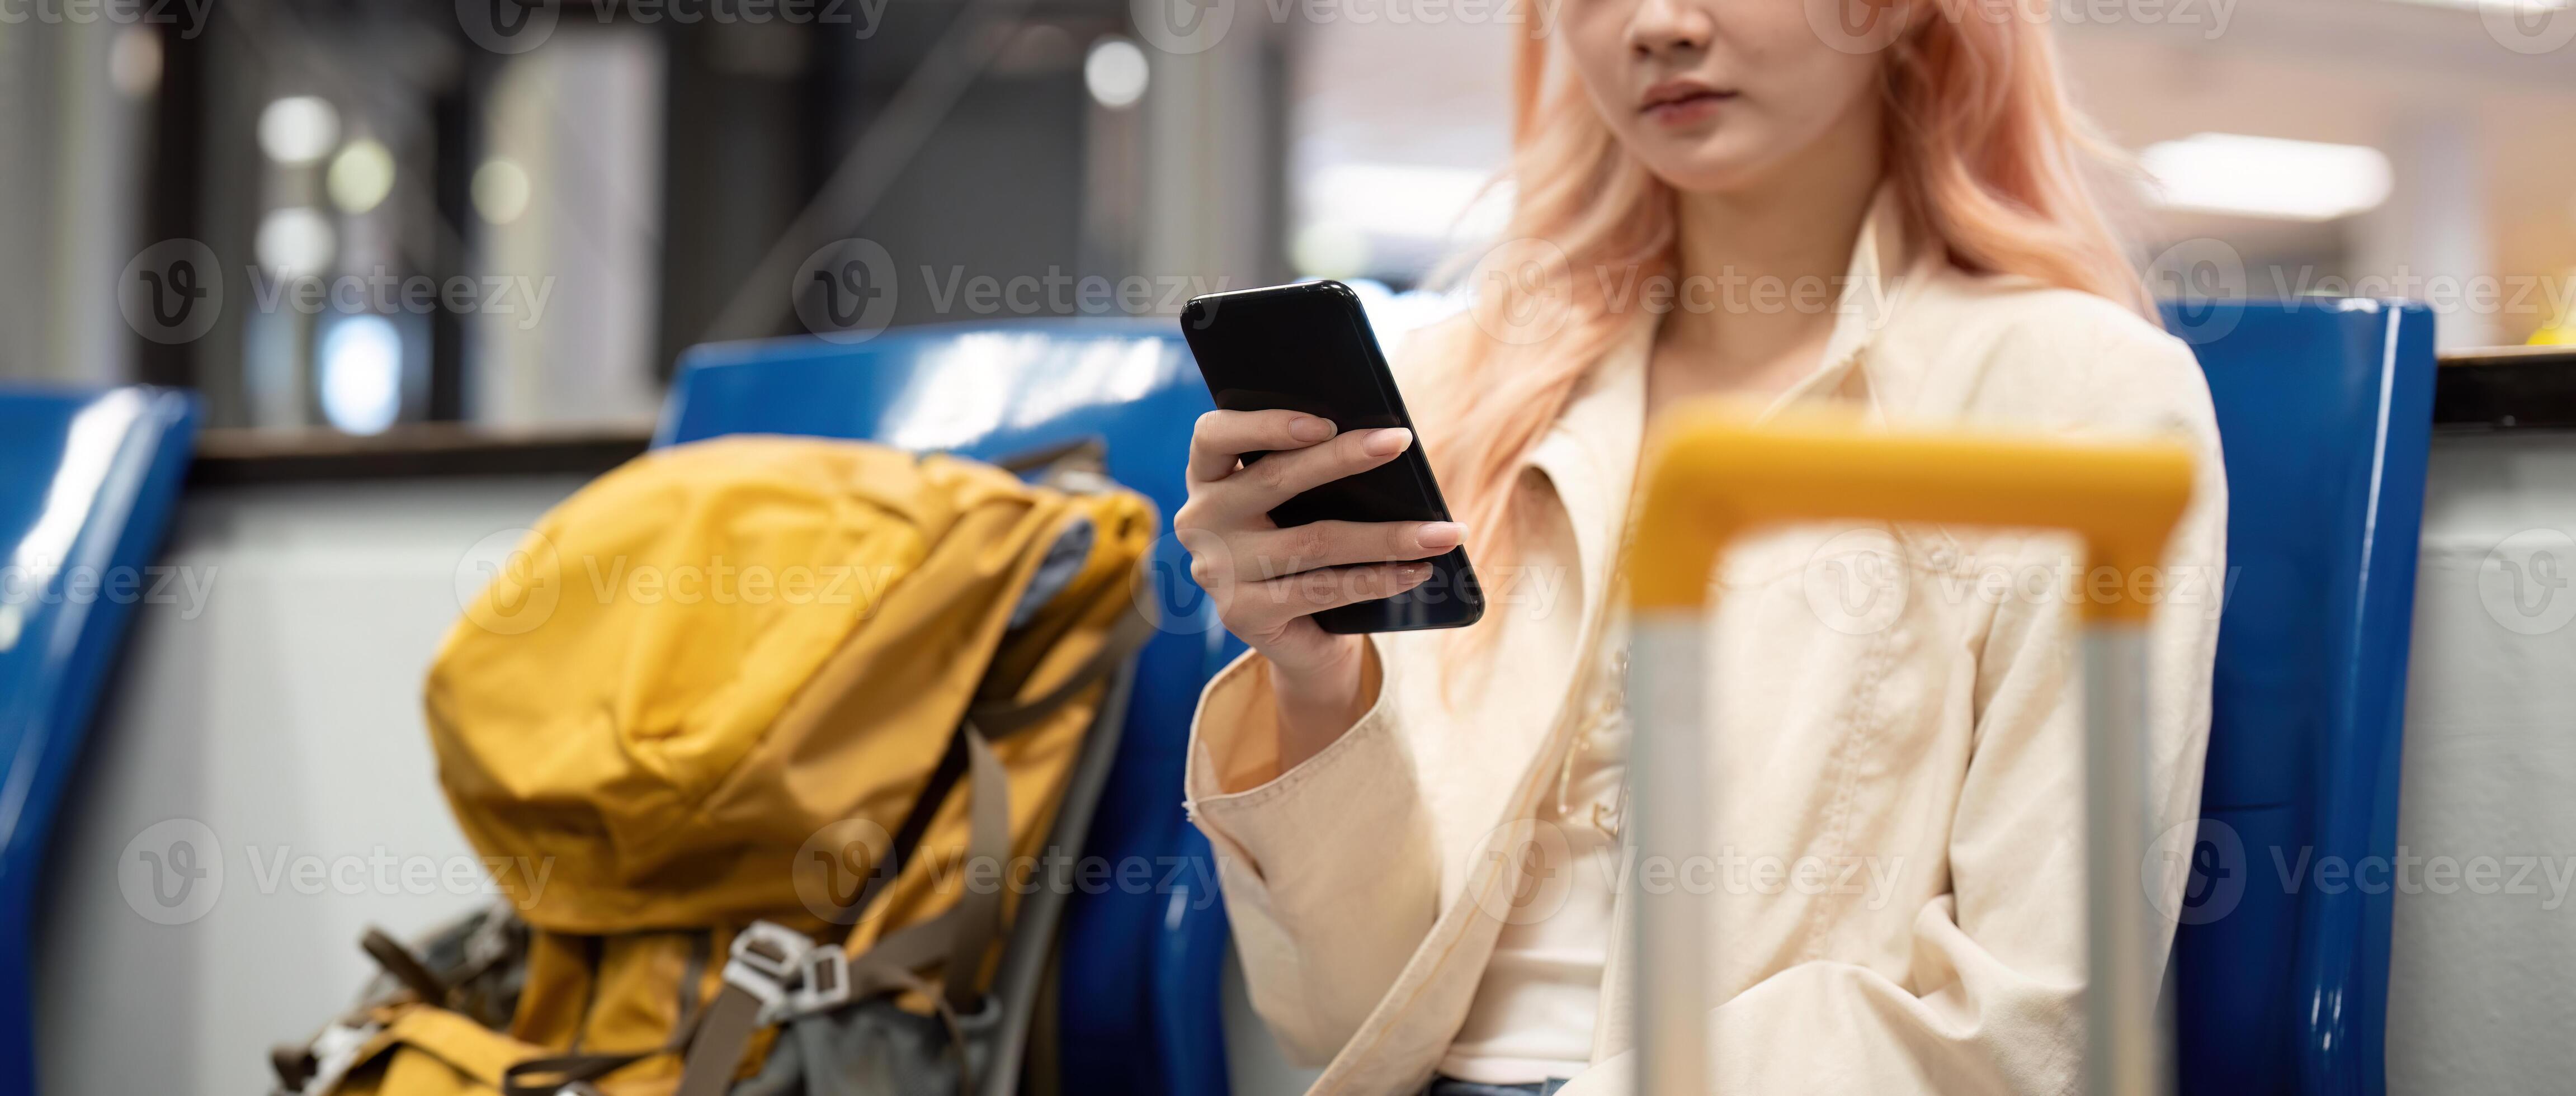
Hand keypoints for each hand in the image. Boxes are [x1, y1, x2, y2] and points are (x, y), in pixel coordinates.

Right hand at [1176, 409, 1465, 754]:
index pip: (1213, 435)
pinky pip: (1322, 590)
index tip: (1322, 420)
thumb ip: (1311, 469)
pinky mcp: (1243, 615)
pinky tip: (1418, 570)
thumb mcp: (1299, 503)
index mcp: (1207, 478)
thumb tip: (1379, 438)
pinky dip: (1379, 579)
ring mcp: (1217, 572)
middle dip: (1344, 457)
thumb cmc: (1306, 544)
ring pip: (1313, 541)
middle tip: (1400, 441)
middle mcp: (1200, 521)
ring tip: (1443, 531)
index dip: (1264, 425)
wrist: (1299, 636)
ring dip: (1388, 535)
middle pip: (1275, 480)